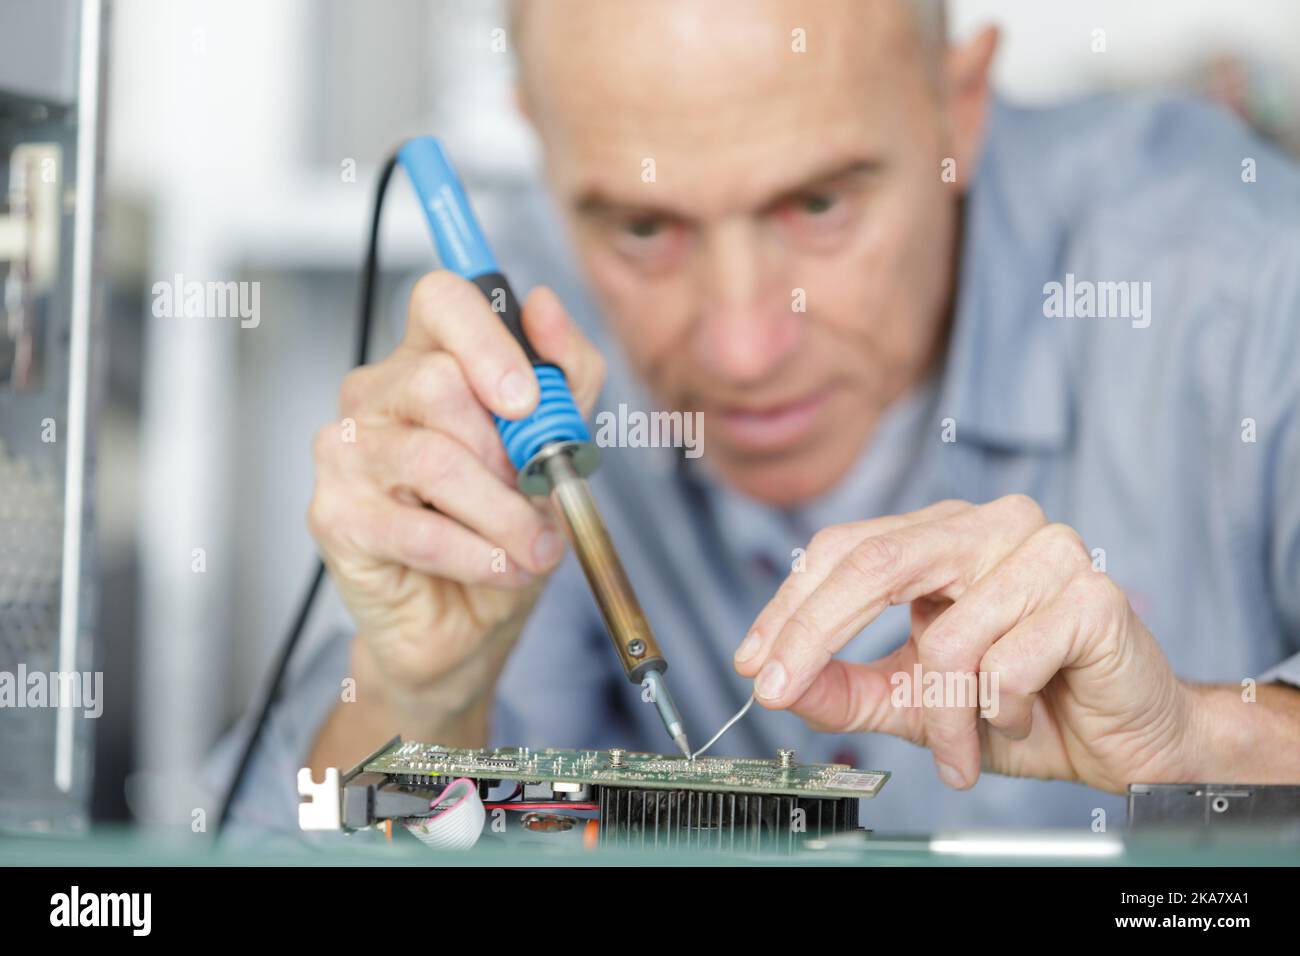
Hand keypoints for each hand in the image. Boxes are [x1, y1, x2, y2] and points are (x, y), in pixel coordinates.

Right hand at [308, 271, 604, 702]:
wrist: (470, 622)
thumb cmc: (505, 529)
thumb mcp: (560, 448)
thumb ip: (565, 376)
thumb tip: (548, 306)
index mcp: (429, 361)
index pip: (441, 300)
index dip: (487, 339)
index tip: (526, 400)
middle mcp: (376, 395)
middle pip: (438, 381)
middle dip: (508, 452)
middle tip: (533, 494)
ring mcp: (346, 452)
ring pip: (435, 458)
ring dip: (504, 514)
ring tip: (532, 546)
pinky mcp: (335, 515)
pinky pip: (420, 530)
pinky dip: (480, 556)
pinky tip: (502, 568)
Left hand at [733, 495, 1205, 793]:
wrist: (1122, 739)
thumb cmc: (1020, 705)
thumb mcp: (911, 700)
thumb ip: (843, 688)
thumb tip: (777, 680)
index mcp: (946, 534)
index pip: (847, 547)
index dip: (790, 606)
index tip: (752, 664)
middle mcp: (993, 525)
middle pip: (875, 562)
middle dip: (814, 633)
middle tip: (777, 693)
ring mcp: (1047, 551)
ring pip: (945, 637)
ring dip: (941, 713)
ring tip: (961, 748)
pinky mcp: (1091, 596)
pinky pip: (1005, 664)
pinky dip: (998, 714)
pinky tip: (1020, 719)